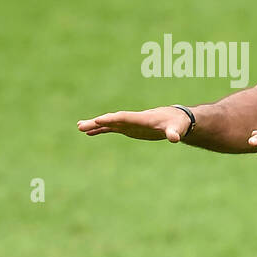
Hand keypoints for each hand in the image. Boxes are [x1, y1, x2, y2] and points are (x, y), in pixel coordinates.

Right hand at [77, 107, 191, 142]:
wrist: (176, 119)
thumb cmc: (177, 123)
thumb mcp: (177, 129)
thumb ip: (174, 133)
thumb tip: (174, 138)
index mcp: (143, 118)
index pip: (126, 117)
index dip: (113, 119)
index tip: (99, 120)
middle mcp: (134, 119)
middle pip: (113, 119)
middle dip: (98, 122)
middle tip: (81, 125)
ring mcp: (130, 124)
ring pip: (110, 123)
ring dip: (95, 125)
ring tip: (79, 127)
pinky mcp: (129, 128)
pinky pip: (113, 128)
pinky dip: (101, 129)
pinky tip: (89, 133)